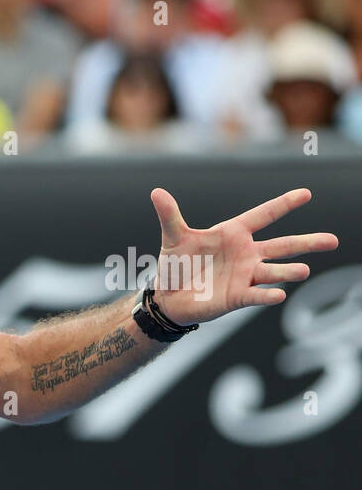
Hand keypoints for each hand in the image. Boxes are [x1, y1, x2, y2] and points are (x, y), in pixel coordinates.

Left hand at [149, 187, 338, 325]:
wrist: (168, 296)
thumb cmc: (177, 263)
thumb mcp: (173, 238)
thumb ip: (170, 216)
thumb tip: (156, 193)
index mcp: (234, 234)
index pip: (263, 215)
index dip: (284, 204)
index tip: (306, 193)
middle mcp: (247, 254)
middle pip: (282, 245)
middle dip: (307, 242)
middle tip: (333, 240)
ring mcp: (245, 276)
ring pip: (274, 271)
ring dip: (289, 270)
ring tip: (304, 270)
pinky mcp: (238, 296)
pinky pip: (256, 295)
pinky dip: (267, 295)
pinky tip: (279, 295)